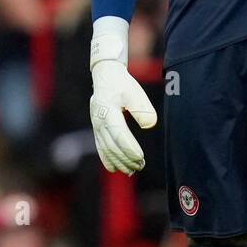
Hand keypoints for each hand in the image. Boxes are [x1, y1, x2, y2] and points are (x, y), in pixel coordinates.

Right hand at [90, 59, 156, 173]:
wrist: (105, 76)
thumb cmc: (122, 84)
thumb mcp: (134, 92)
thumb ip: (142, 108)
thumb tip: (149, 125)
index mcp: (108, 111)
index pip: (120, 135)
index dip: (129, 148)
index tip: (141, 157)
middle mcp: (99, 121)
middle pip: (112, 145)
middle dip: (126, 158)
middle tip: (140, 166)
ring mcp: (96, 126)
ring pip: (106, 149)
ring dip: (118, 162)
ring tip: (132, 170)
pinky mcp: (97, 129)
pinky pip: (100, 147)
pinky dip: (107, 159)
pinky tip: (114, 169)